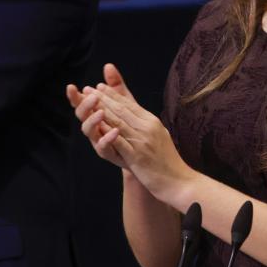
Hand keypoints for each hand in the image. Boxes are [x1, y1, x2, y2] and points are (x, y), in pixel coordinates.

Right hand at [67, 63, 131, 168]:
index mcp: (96, 115)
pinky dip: (107, 139)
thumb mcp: (126, 103)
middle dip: (85, 106)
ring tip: (101, 112)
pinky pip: (104, 147)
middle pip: (83, 116)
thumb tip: (108, 66)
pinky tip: (115, 131)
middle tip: (92, 95)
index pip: (83, 104)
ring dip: (93, 121)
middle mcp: (95, 128)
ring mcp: (100, 141)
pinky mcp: (110, 153)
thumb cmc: (131, 125)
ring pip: (90, 132)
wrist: (145, 151)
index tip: (71, 86)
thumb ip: (116, 86)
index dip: (75, 96)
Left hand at [72, 65, 194, 203]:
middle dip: (104, 98)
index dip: (114, 95)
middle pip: (122, 109)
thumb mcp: (160, 136)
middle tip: (89, 89)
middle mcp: (148, 128)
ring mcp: (142, 141)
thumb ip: (148, 125)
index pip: (130, 105)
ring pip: (119, 121)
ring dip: (102, 110)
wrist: (178, 180)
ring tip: (88, 101)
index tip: (100, 87)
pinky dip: (107, 131)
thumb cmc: (168, 161)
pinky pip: (119, 141)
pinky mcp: (137, 155)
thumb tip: (138, 116)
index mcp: (153, 122)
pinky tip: (96, 125)